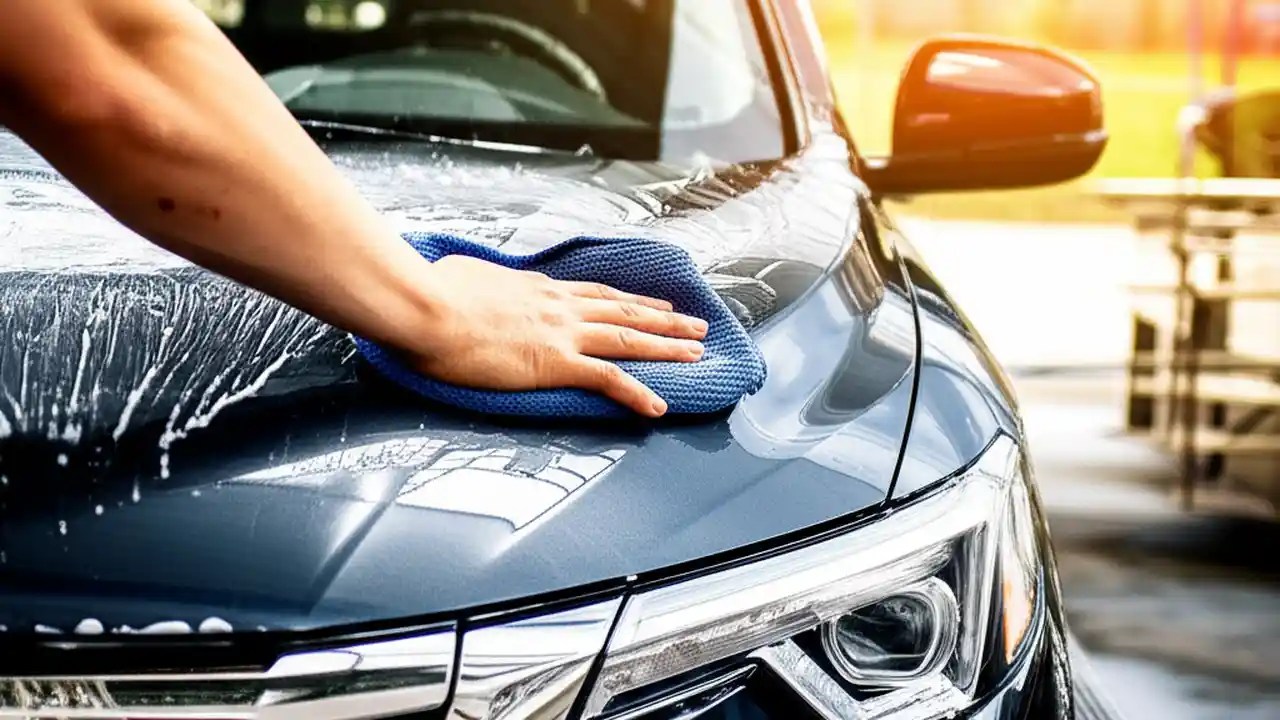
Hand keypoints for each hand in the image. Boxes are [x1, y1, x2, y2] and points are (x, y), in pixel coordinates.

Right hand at [402, 255, 708, 416]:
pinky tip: (659, 406)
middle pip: (624, 310)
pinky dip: (638, 393)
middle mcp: (559, 305)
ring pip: (629, 338)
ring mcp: (562, 333)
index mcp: (537, 287)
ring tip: (698, 353)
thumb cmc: (432, 292)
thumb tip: (464, 283)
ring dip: (667, 347)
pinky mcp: (556, 362)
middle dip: (665, 319)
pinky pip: (609, 379)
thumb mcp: (460, 277)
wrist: (427, 307)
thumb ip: (476, 284)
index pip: (594, 293)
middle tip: (695, 325)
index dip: (628, 299)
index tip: (653, 302)